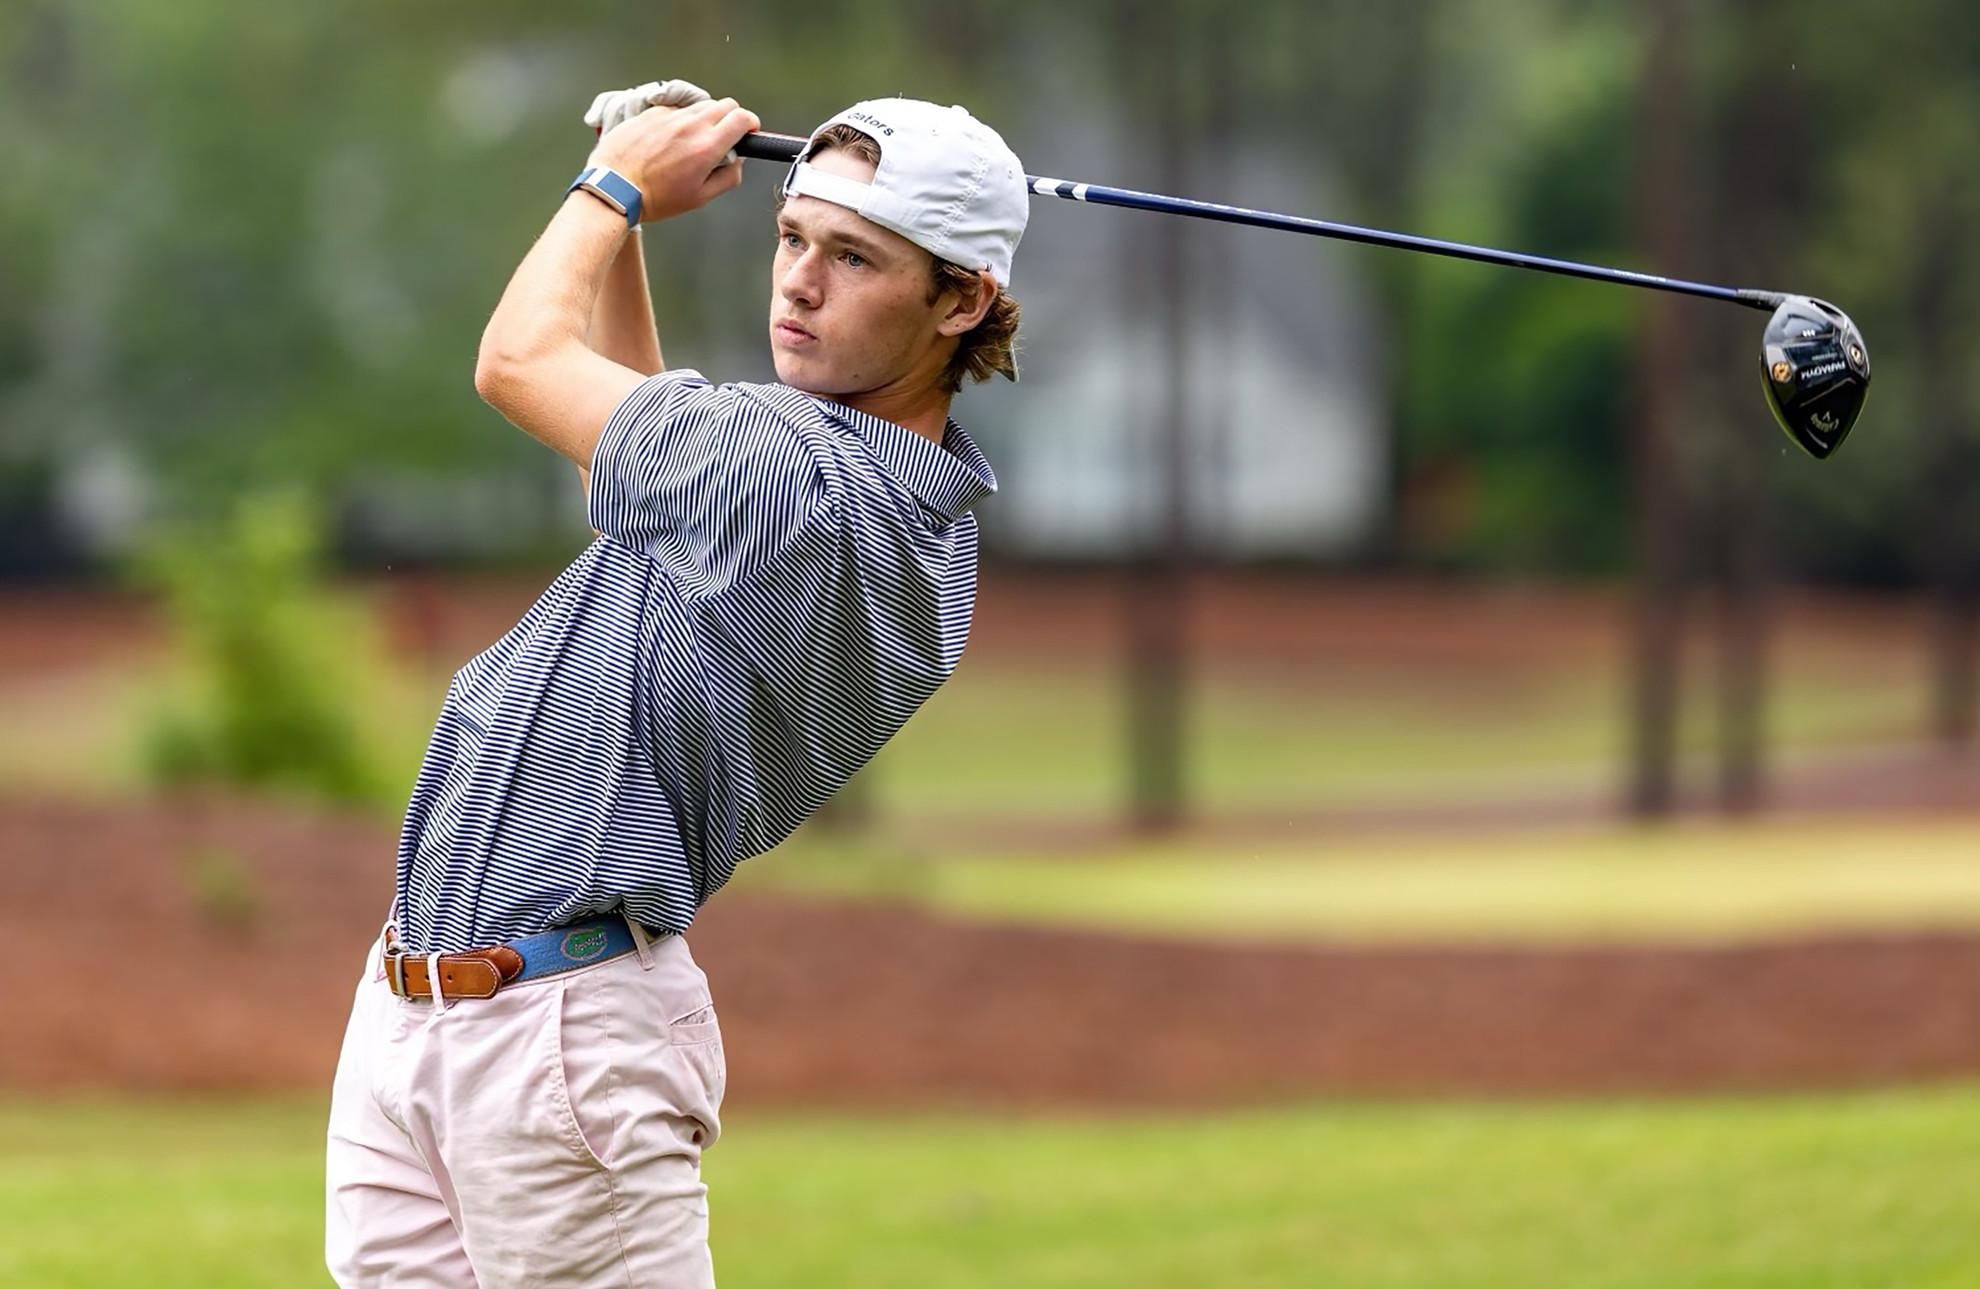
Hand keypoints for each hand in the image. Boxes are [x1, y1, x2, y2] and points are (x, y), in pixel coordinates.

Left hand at [591, 97, 759, 223]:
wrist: (615, 188)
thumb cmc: (656, 198)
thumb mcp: (700, 198)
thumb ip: (728, 177)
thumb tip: (738, 161)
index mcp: (707, 146)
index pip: (742, 118)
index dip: (750, 123)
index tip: (748, 132)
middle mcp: (690, 125)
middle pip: (725, 105)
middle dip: (731, 118)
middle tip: (724, 137)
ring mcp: (669, 115)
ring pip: (700, 105)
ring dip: (705, 118)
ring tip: (693, 141)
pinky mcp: (651, 112)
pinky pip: (675, 109)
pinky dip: (680, 120)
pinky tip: (669, 140)